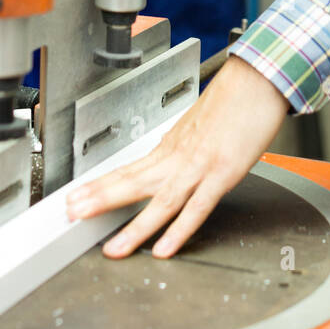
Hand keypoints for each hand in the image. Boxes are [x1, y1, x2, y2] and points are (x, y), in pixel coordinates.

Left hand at [65, 55, 289, 257]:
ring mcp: (200, 165)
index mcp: (172, 145)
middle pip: (133, 183)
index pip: (128, 169)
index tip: (76, 198)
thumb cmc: (235, 98)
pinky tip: (163, 249)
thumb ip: (183, 146)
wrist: (258, 79)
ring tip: (113, 249)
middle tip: (72, 216)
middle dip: (100, 202)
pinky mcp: (222, 173)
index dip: (100, 186)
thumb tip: (169, 160)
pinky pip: (197, 207)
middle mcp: (179, 156)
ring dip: (134, 227)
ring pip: (160, 201)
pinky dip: (179, 230)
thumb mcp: (199, 123)